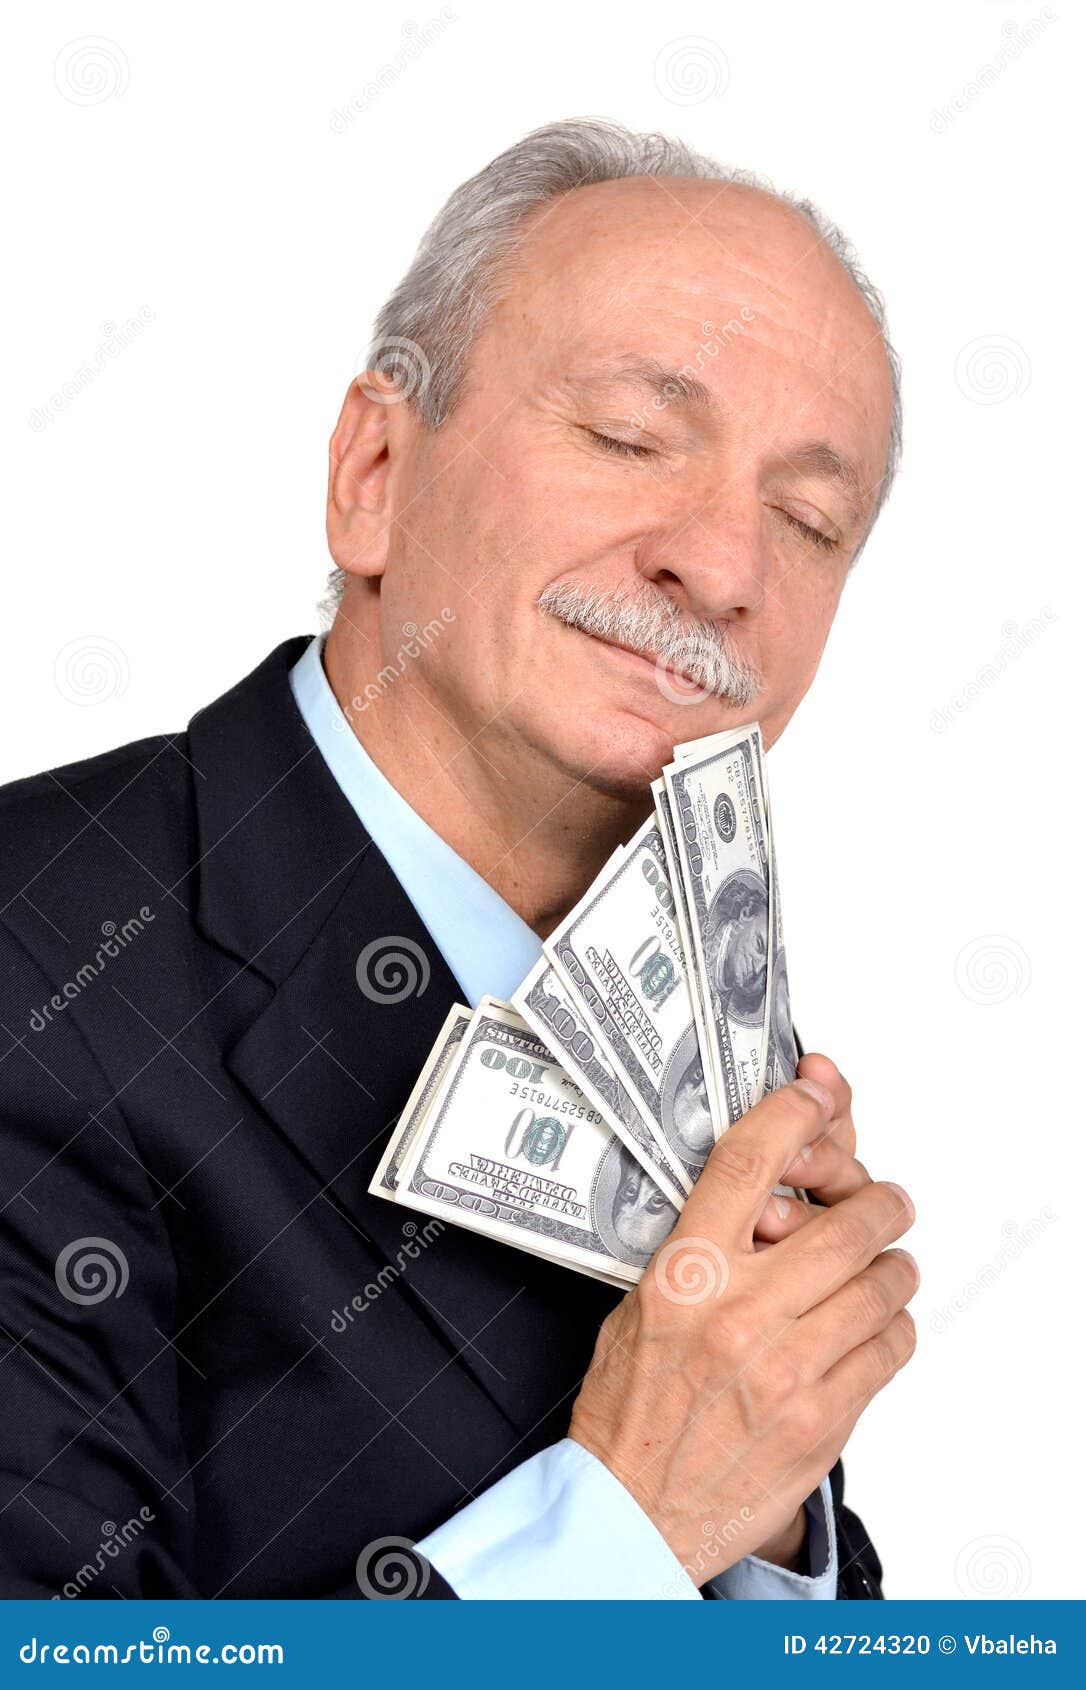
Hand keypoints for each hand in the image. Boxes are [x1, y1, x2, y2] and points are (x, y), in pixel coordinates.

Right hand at [568, 1062, 916, 1582]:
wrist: (631, 1510)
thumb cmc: (631, 1406)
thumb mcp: (642, 1303)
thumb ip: (704, 1245)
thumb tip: (772, 1184)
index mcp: (683, 1274)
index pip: (748, 1161)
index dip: (794, 1112)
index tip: (817, 1092)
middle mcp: (738, 1313)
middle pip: (847, 1221)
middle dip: (878, 1199)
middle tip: (883, 1200)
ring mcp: (787, 1369)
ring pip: (884, 1281)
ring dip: (892, 1264)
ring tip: (880, 1267)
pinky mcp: (824, 1419)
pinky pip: (891, 1346)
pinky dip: (892, 1326)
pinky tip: (871, 1327)